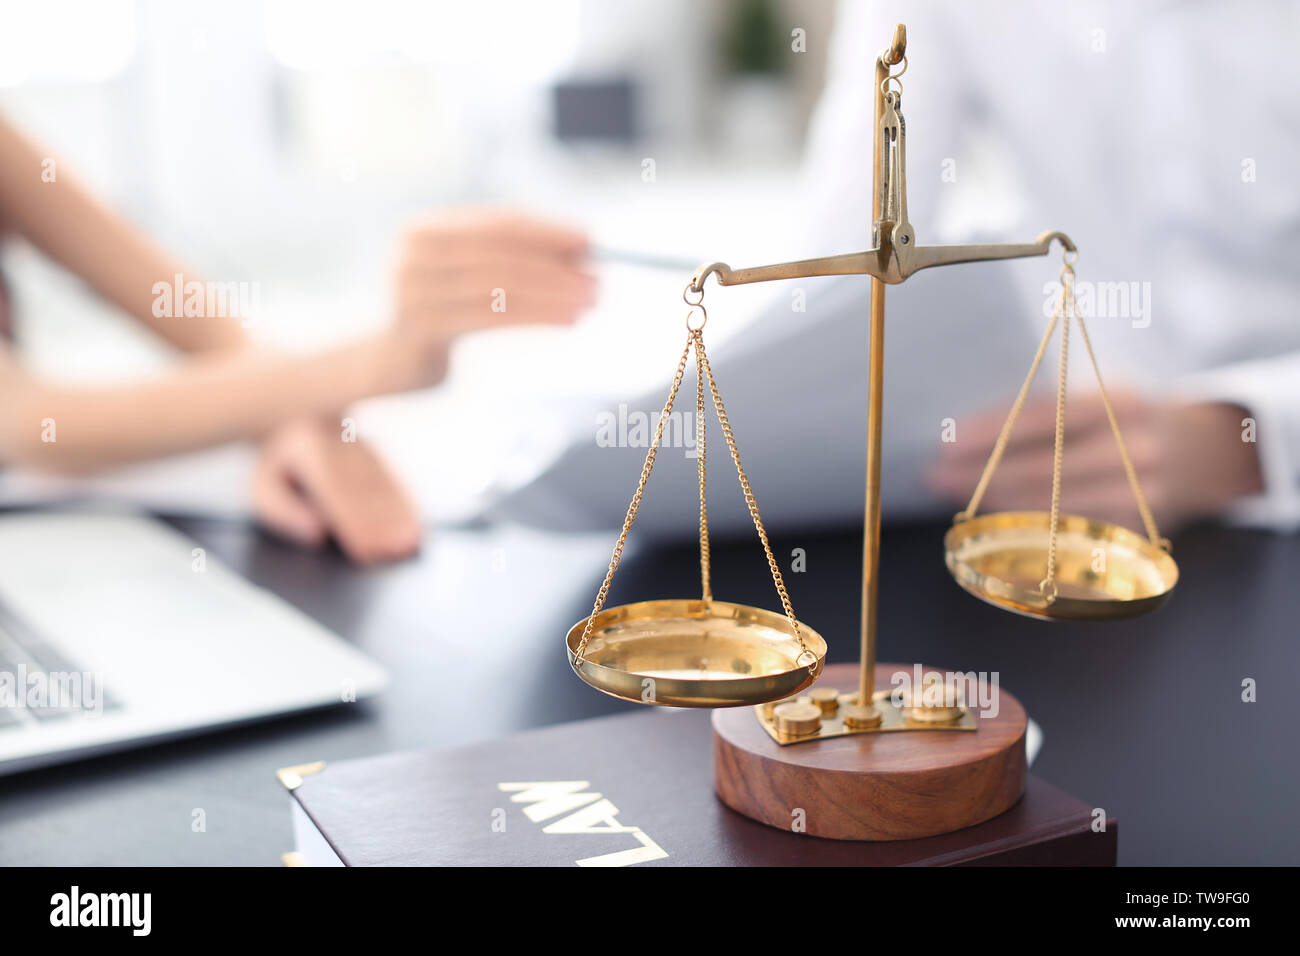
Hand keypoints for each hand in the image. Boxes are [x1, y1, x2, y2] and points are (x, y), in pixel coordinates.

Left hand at [253, 419, 420, 564]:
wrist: (296, 418)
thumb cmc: (280, 466)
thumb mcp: (265, 488)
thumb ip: (284, 512)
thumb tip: (317, 533)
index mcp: (307, 446)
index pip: (334, 490)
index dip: (353, 522)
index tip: (365, 549)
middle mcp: (339, 441)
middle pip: (363, 489)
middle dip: (380, 523)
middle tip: (393, 552)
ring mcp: (361, 445)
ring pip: (382, 484)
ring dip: (398, 514)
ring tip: (408, 543)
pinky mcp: (376, 453)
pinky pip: (394, 479)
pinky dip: (406, 503)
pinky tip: (415, 524)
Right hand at [388, 208, 595, 384]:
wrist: (390, 364)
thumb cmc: (443, 316)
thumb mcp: (472, 278)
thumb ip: (514, 259)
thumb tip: (583, 250)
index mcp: (427, 228)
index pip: (499, 223)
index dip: (548, 230)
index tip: (590, 240)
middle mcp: (415, 253)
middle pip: (502, 253)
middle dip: (557, 265)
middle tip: (598, 279)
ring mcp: (413, 290)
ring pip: (501, 286)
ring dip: (554, 292)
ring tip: (591, 301)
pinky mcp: (422, 328)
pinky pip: (492, 317)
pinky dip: (537, 316)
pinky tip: (569, 320)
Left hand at [926, 391, 1262, 533]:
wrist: (1205, 451)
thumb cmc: (1124, 420)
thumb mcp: (1098, 398)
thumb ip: (1045, 413)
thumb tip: (967, 438)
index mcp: (1119, 402)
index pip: (1043, 417)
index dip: (992, 433)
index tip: (947, 444)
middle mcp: (1135, 446)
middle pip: (1044, 466)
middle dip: (982, 474)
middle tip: (935, 478)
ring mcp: (1142, 492)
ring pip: (1054, 505)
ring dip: (997, 506)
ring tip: (956, 503)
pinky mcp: (1140, 527)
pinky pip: (1071, 532)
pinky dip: (1029, 529)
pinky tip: (995, 526)